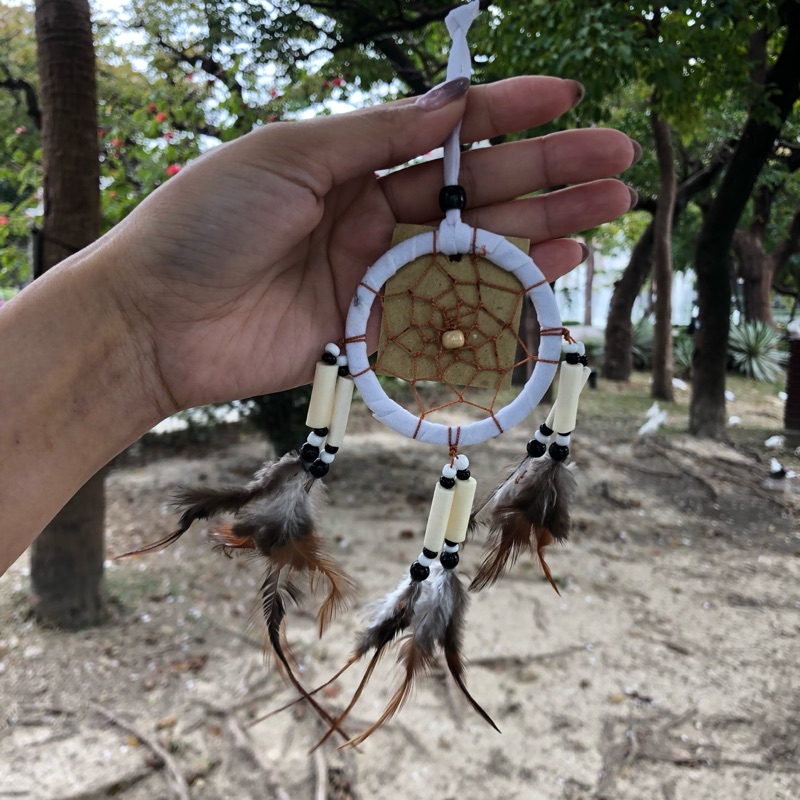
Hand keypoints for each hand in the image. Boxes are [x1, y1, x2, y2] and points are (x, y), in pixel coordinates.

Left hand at [111, 76, 637, 414]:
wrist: (155, 319)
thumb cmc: (205, 221)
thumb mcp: (289, 155)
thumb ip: (373, 135)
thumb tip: (451, 104)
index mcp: (349, 159)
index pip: (443, 130)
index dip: (506, 113)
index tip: (566, 100)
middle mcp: (370, 212)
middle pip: (473, 189)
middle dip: (546, 172)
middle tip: (615, 164)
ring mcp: (375, 271)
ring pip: (473, 246)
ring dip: (541, 229)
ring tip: (606, 211)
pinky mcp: (373, 326)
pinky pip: (447, 305)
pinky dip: (500, 290)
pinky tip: (553, 269)